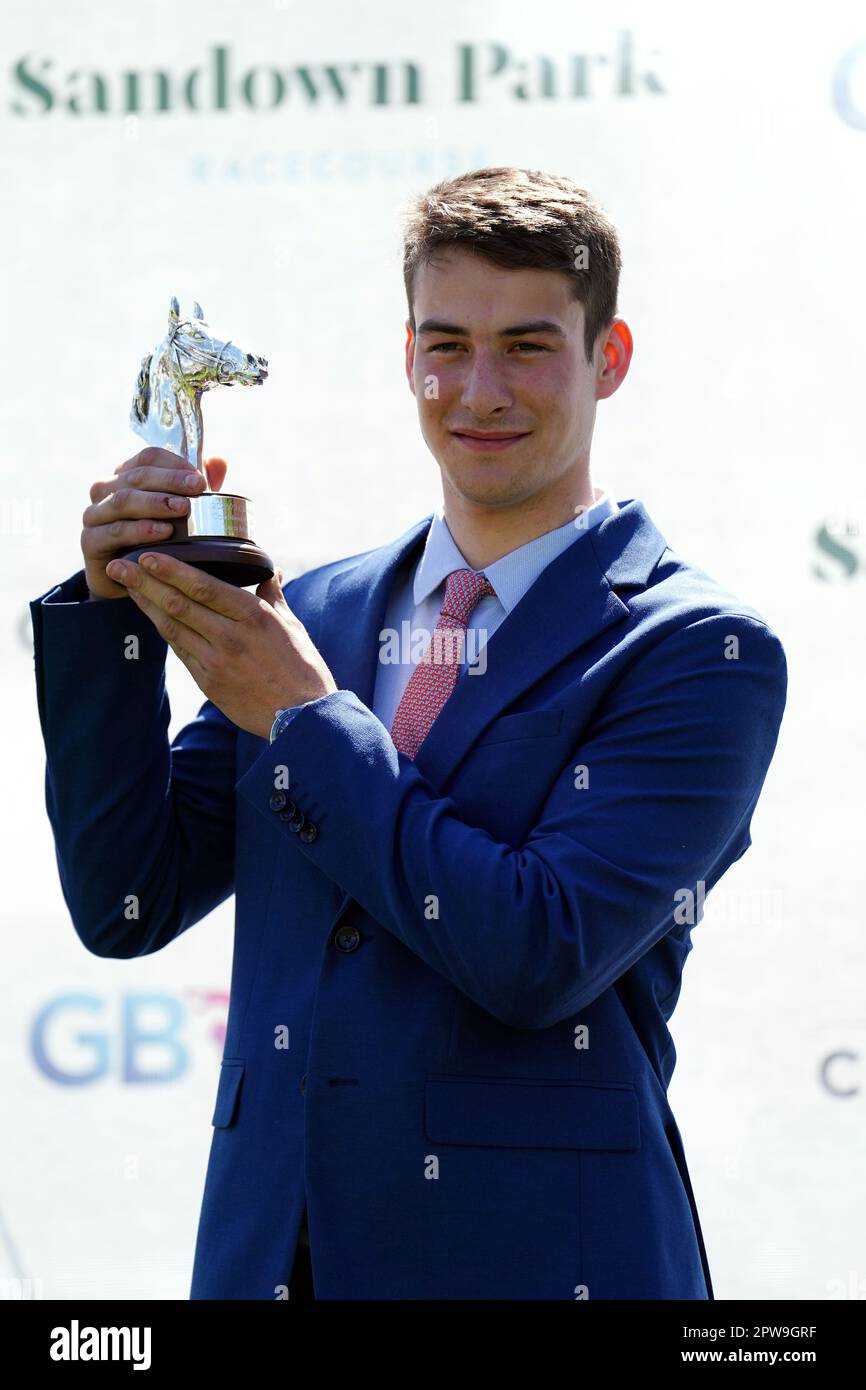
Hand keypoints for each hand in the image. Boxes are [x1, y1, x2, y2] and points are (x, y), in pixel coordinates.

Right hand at [81, 448, 225, 599]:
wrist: (131, 581)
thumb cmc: (158, 541)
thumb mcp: (180, 514)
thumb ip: (195, 487)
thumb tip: (219, 462)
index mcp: (127, 476)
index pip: (148, 458)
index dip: (174, 464)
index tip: (200, 477)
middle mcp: (106, 491)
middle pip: (137, 476)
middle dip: (169, 481)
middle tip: (196, 488)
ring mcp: (95, 515)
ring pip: (123, 501)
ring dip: (154, 503)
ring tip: (182, 509)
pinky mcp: (90, 541)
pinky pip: (114, 532)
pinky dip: (139, 531)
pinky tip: (161, 532)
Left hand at [103, 550, 337, 738]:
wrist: (302, 716)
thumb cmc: (302, 667)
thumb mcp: (291, 625)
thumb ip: (273, 596)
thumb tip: (270, 572)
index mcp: (253, 617)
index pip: (203, 587)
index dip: (172, 571)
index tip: (148, 556)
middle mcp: (230, 637)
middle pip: (179, 604)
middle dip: (145, 582)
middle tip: (120, 565)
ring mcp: (215, 661)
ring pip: (172, 627)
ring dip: (146, 604)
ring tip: (127, 586)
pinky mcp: (208, 682)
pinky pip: (180, 650)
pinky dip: (164, 630)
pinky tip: (150, 615)